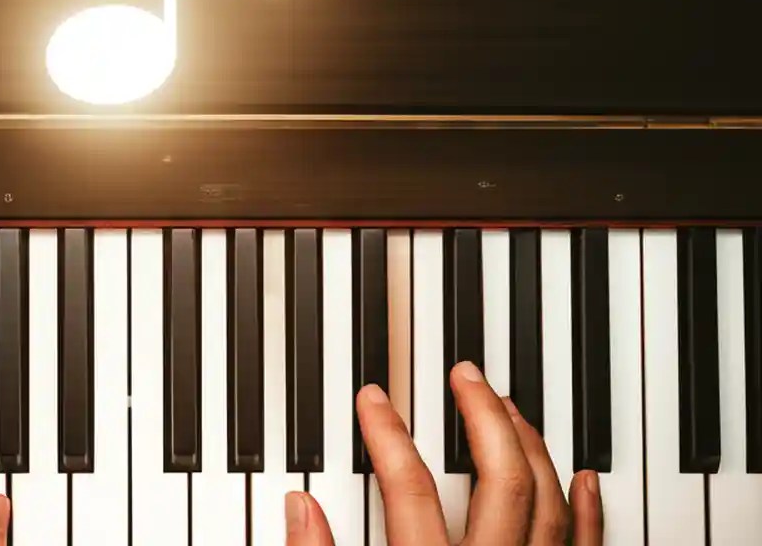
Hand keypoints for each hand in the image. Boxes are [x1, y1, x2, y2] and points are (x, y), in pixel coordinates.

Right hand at [285, 361, 602, 544]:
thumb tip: (299, 506)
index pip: (411, 490)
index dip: (388, 436)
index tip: (374, 399)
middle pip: (501, 482)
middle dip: (484, 416)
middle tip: (466, 374)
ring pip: (548, 505)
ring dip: (531, 447)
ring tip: (509, 408)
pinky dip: (586, 511)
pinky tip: (583, 476)